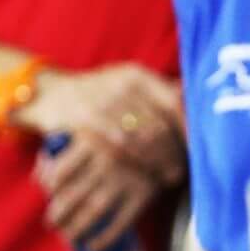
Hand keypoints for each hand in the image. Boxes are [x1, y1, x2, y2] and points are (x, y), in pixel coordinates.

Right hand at [18, 62, 186, 182]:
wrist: (50, 93)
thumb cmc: (97, 94)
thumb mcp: (127, 84)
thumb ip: (159, 93)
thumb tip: (197, 108)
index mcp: (136, 75)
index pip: (174, 102)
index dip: (189, 129)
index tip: (199, 149)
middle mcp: (121, 84)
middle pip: (159, 123)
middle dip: (175, 152)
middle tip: (183, 171)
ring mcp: (102, 101)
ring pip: (142, 138)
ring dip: (158, 161)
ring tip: (169, 176)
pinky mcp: (84, 119)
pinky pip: (118, 145)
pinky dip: (135, 162)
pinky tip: (144, 173)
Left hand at [35, 134, 165, 250]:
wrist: (163, 135)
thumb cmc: (114, 135)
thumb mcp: (90, 130)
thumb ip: (62, 146)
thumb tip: (39, 177)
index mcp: (89, 140)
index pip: (59, 172)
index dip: (48, 188)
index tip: (46, 195)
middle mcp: (107, 159)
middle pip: (73, 195)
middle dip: (58, 214)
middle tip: (51, 222)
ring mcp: (126, 178)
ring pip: (94, 211)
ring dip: (77, 229)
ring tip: (68, 237)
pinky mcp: (144, 193)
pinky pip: (121, 222)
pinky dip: (105, 238)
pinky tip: (92, 246)